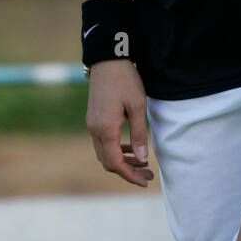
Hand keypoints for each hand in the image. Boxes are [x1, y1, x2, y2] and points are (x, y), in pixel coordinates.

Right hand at [86, 60, 155, 186]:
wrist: (107, 59)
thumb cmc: (125, 80)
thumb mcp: (138, 106)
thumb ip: (139, 134)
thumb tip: (142, 159)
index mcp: (105, 129)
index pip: (115, 163)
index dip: (130, 175)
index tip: (145, 181)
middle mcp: (94, 129)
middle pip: (108, 162)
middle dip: (127, 171)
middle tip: (148, 175)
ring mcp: (92, 124)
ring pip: (104, 153)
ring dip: (122, 161)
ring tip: (143, 164)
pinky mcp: (94, 118)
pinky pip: (103, 142)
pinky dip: (117, 149)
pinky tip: (131, 148)